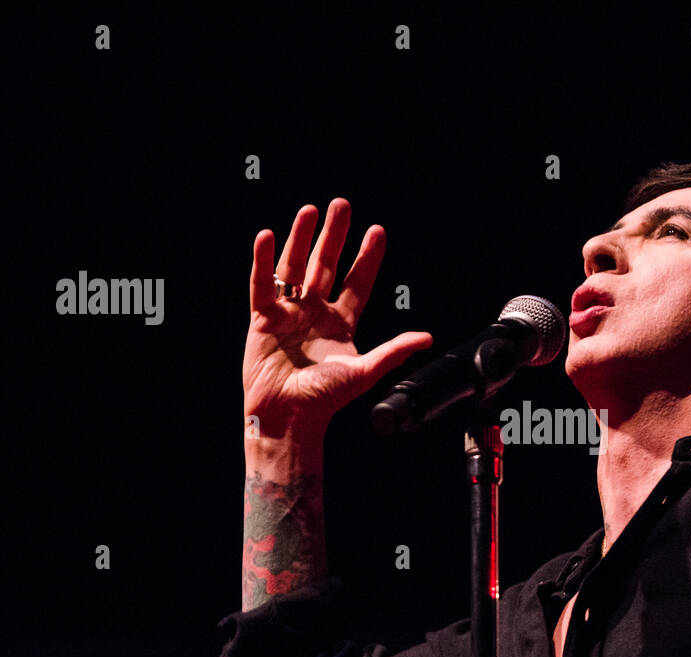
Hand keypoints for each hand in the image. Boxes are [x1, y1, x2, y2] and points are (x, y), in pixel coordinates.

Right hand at [243, 199, 432, 438]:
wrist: (287, 417)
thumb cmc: (324, 400)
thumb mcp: (364, 372)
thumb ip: (394, 351)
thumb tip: (427, 338)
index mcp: (341, 324)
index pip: (357, 283)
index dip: (367, 258)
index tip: (377, 231)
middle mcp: (315, 313)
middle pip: (326, 265)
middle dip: (334, 235)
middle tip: (342, 205)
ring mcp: (289, 314)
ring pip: (295, 267)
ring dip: (301, 238)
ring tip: (310, 210)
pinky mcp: (263, 319)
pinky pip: (263, 284)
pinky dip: (264, 261)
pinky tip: (269, 237)